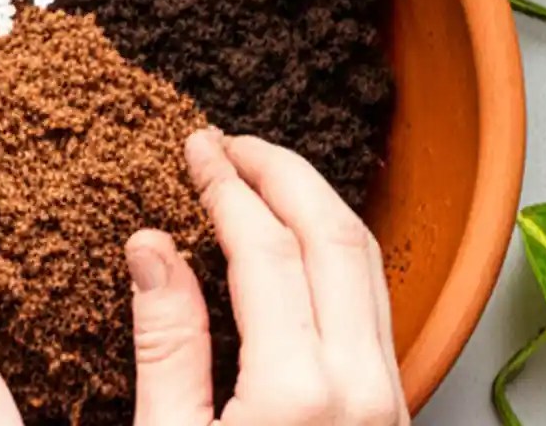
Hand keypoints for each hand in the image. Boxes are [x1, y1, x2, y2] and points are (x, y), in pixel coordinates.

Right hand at [127, 129, 409, 425]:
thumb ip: (165, 347)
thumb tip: (151, 250)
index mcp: (296, 392)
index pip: (266, 247)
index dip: (227, 186)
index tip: (197, 151)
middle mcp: (359, 385)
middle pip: (332, 234)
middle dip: (280, 172)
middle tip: (232, 145)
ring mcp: (387, 397)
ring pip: (367, 260)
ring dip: (314, 202)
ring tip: (263, 175)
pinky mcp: (394, 408)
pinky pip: (375, 300)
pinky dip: (336, 248)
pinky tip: (298, 238)